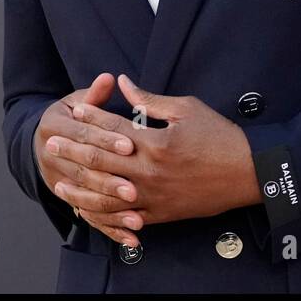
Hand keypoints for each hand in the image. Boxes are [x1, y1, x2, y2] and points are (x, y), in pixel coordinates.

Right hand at [33, 73, 143, 246]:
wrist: (43, 139)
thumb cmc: (71, 116)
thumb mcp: (77, 101)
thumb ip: (95, 95)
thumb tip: (110, 78)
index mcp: (53, 127)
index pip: (83, 136)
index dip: (106, 140)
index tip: (130, 145)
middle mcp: (51, 157)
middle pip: (84, 171)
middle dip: (109, 181)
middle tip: (134, 188)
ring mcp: (58, 181)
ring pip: (86, 198)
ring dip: (111, 209)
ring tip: (138, 216)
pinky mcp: (70, 199)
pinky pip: (91, 217)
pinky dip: (112, 229)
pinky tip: (132, 237)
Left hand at [57, 73, 259, 229]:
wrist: (249, 173)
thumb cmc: (220, 137)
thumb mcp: (187, 108)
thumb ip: (150, 100)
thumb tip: (123, 83)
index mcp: (155, 142)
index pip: (113, 127)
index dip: (91, 117)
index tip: (73, 110)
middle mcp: (150, 171)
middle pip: (101, 160)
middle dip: (73, 151)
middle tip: (51, 144)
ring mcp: (154, 196)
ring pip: (107, 194)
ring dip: (80, 187)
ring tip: (59, 181)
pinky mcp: (161, 214)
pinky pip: (124, 216)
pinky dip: (103, 213)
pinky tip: (88, 209)